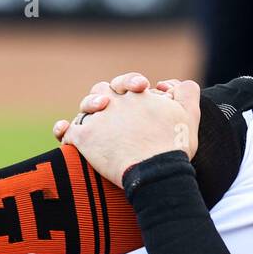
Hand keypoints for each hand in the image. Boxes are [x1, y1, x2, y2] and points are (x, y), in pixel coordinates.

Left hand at [61, 80, 200, 187]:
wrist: (155, 170)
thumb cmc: (173, 146)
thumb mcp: (188, 114)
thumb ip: (186, 92)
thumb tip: (171, 84)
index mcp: (137, 94)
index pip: (128, 83)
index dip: (132, 86)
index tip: (140, 95)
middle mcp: (115, 102)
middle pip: (102, 90)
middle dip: (106, 96)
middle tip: (112, 108)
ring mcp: (98, 120)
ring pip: (85, 108)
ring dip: (88, 111)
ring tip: (93, 121)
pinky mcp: (84, 139)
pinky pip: (68, 131)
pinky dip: (64, 131)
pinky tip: (64, 132)